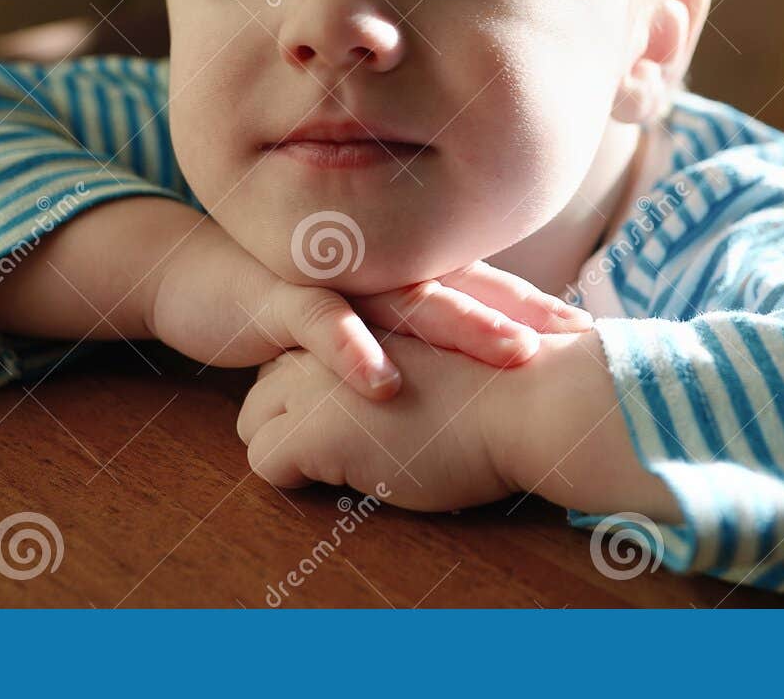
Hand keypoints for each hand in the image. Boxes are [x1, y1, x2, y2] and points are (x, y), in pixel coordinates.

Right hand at [150, 223, 591, 400]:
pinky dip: (352, 352)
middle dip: (521, 313)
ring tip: (513, 353)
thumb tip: (466, 357)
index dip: (532, 306)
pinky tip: (384, 382)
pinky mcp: (280, 298)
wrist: (193, 275)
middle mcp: (376, 267)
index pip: (477, 286)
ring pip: (406, 301)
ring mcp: (333, 277)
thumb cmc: (283, 303)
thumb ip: (403, 326)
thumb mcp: (353, 316)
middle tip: (576, 337)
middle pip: (460, 288)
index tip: (590, 331)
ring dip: (461, 327)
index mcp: (397, 270)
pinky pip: (321, 324)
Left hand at [238, 328, 684, 521]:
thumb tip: (427, 360)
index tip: (354, 401)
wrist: (529, 398)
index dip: (323, 376)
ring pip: (254, 419)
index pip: (307, 338)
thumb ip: (424, 334)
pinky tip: (344, 479)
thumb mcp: (459, 331)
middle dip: (294, 409)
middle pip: (269, 376)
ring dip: (288, 442)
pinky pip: (265, 463)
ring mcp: (312, 379)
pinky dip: (293, 478)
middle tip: (347, 435)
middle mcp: (326, 334)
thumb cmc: (514, 374)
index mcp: (359, 305)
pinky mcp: (309, 429)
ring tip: (343, 461)